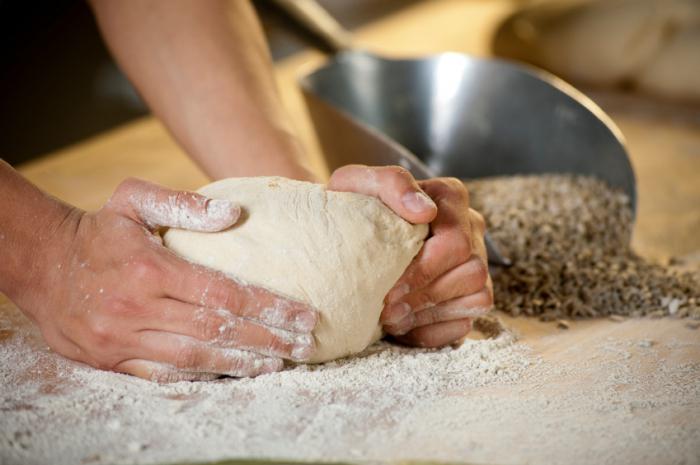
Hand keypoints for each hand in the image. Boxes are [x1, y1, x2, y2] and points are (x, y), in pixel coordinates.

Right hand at [23, 178, 316, 381]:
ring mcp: (122, 339)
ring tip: (278, 365)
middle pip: (217, 330)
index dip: (270, 308)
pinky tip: (230, 373)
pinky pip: (162, 374)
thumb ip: (183, 205)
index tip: (304, 316)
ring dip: (241, 363)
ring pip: (194, 358)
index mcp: (151, 269)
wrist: (40, 263)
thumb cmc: (97, 229)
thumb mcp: (133, 199)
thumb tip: (235, 214)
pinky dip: (200, 375)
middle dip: (268, 340)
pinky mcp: (109, 359)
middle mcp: (139, 308)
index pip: (225, 294)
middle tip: (305, 347)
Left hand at [328, 165, 492, 347]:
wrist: (345, 233)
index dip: (425, 268)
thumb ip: (391, 183)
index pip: (455, 239)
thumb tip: (425, 211)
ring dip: (429, 313)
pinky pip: (465, 322)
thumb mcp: (356, 183)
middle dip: (425, 293)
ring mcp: (475, 264)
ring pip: (476, 296)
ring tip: (391, 318)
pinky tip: (403, 325)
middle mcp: (471, 229)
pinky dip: (433, 330)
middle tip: (385, 309)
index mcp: (450, 198)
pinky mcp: (469, 296)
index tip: (390, 284)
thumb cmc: (353, 207)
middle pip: (470, 270)